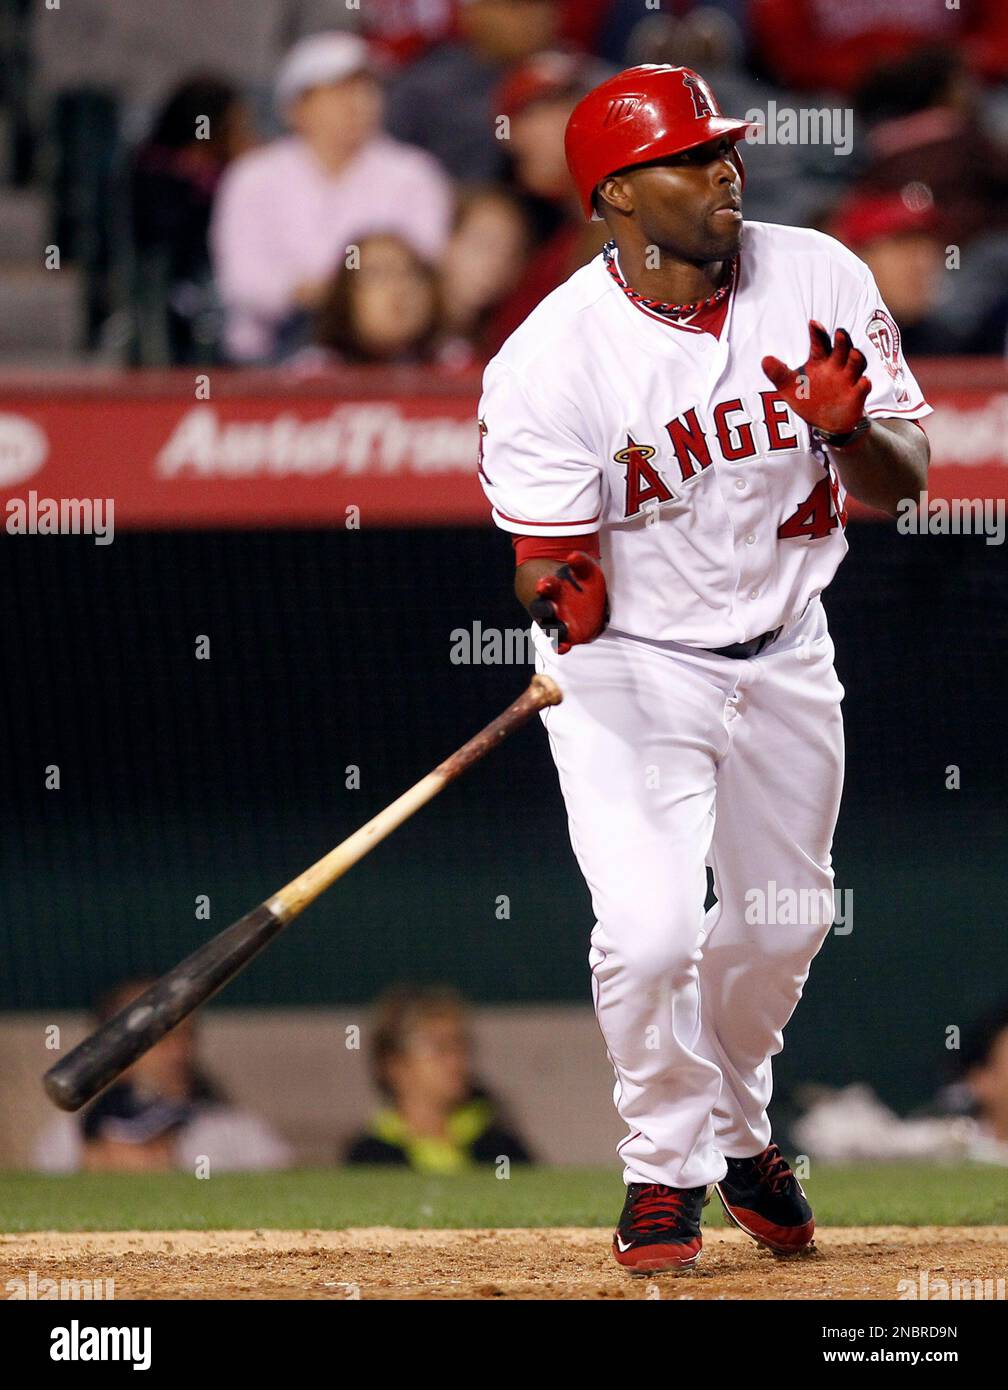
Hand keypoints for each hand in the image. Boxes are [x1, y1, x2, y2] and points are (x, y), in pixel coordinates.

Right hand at [529, 552, 607, 654]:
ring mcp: (553, 620)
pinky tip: (564, 648)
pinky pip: (559, 641)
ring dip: (553, 630)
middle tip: (552, 608)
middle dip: (545, 609)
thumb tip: (573, 556)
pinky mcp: (563, 633)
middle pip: (542, 608)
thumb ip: (580, 563)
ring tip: (561, 631)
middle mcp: (548, 605)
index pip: (546, 586)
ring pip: (549, 627)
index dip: (545, 586)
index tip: (544, 584)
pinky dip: (560, 645)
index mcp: (552, 587)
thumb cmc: (577, 578)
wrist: (574, 593)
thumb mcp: (583, 568)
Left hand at [762, 320, 869, 435]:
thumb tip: (764, 360)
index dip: (817, 333)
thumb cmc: (809, 399)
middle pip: (842, 348)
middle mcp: (837, 366)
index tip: (813, 323)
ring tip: (853, 354)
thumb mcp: (790, 387)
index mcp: (820, 361)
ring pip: (856, 364)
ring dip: (856, 358)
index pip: (820, 343)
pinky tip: (863, 382)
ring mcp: (849, 379)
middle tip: (839, 333)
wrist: (826, 423)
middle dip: (842, 341)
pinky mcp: (857, 394)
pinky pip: (863, 387)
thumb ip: (778, 373)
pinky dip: (863, 385)